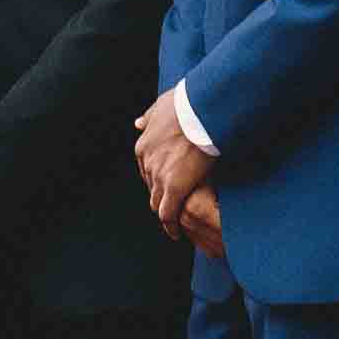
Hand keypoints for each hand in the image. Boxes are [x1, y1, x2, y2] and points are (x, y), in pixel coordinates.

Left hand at [136, 91, 218, 251]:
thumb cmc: (187, 104)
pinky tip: (175, 233)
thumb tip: (138, 124)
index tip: (166, 184)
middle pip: (150, 188)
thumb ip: (149, 117)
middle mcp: (147, 164)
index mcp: (143, 147)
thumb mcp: (160, 106)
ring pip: (157, 202)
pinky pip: (168, 214)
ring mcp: (160, 177)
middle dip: (160, 196)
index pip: (146, 171)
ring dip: (165, 211)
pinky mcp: (175, 187)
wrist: (200, 109)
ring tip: (174, 221)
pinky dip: (170, 226)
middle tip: (172, 204)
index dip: (157, 179)